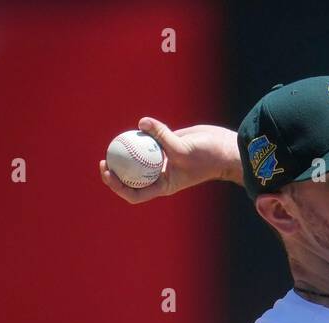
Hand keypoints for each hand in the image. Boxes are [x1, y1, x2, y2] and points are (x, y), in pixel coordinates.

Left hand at [99, 118, 240, 203]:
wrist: (224, 148)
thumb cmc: (207, 157)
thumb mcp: (183, 149)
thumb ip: (161, 136)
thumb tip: (141, 122)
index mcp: (162, 185)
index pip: (135, 193)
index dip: (118, 187)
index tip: (109, 174)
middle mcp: (160, 176)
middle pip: (132, 178)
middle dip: (115, 172)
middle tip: (104, 159)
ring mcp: (163, 161)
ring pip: (139, 159)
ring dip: (127, 154)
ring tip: (113, 144)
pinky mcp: (167, 146)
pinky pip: (149, 142)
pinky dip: (142, 135)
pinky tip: (136, 127)